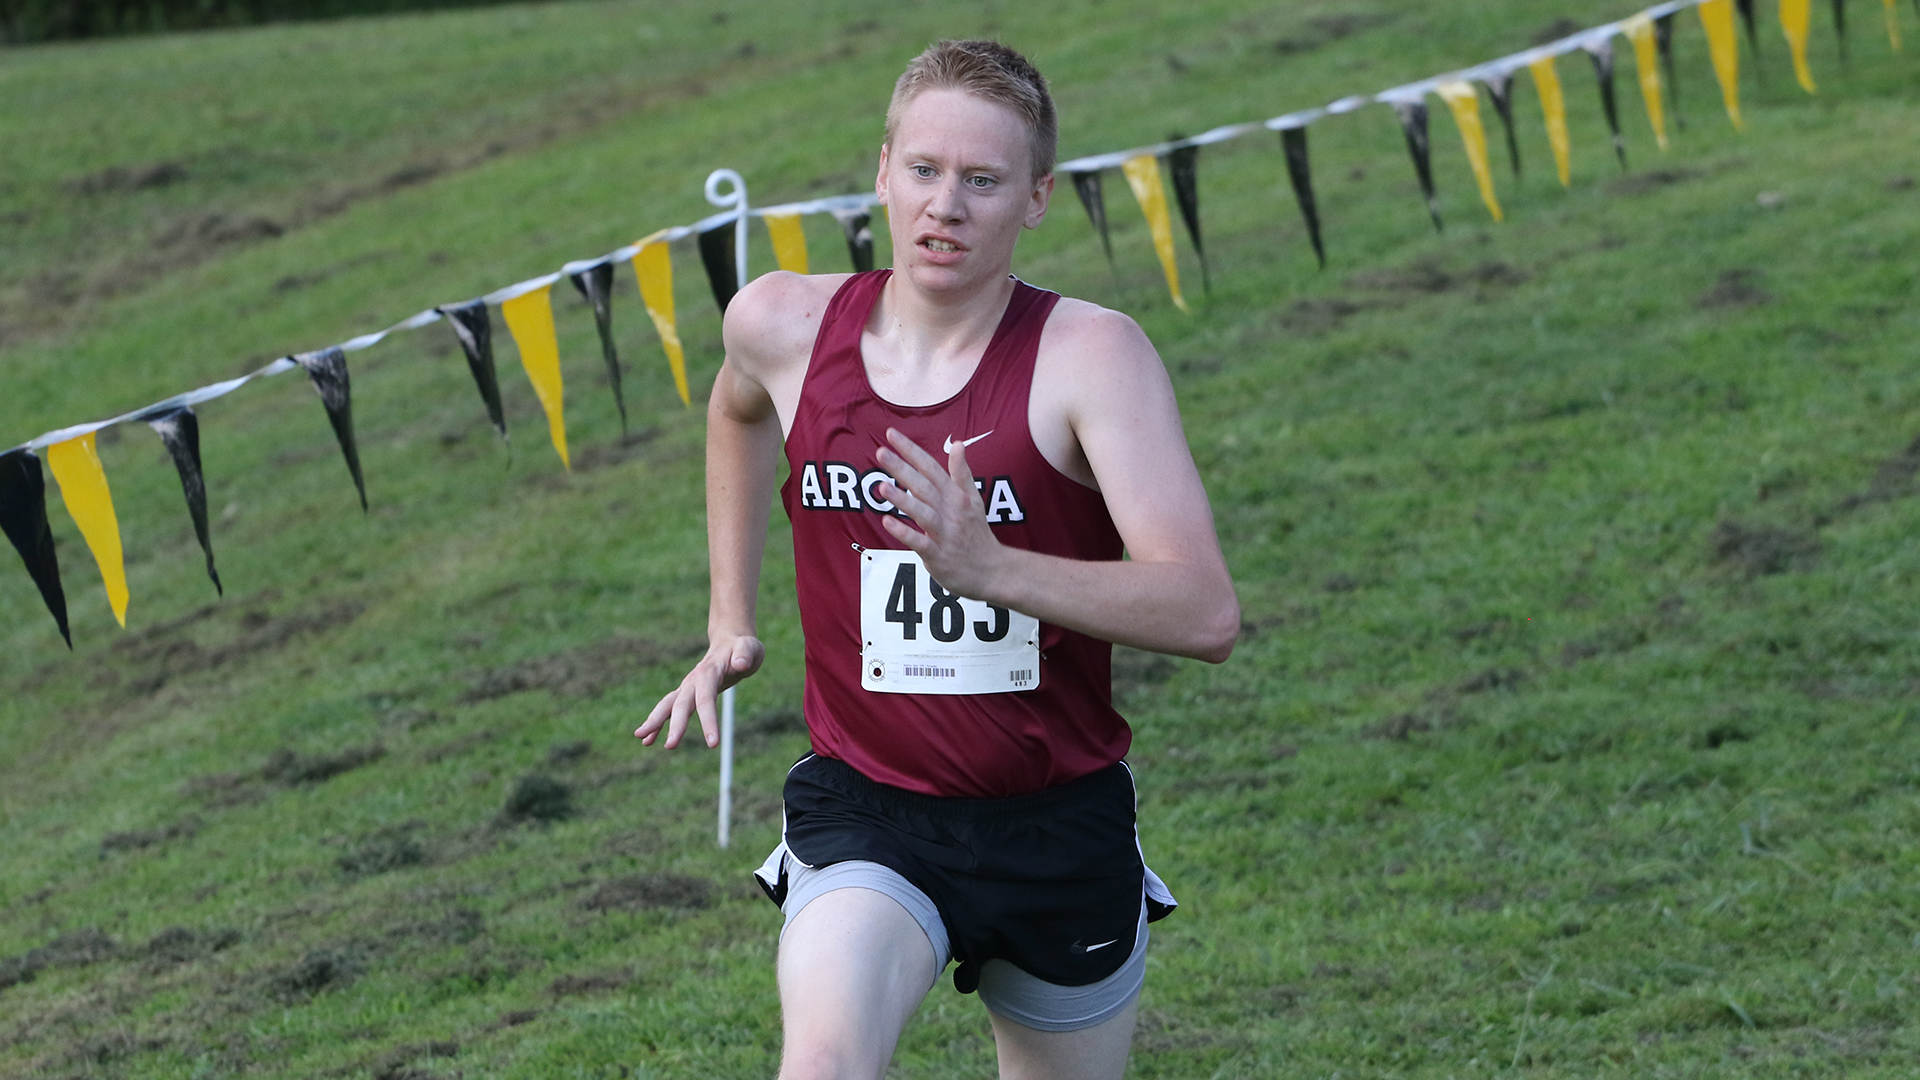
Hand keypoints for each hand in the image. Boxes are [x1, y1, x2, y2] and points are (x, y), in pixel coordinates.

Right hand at [635, 634, 763, 748]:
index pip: (706, 699)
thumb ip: (745, 655)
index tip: (713, 744)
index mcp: (709, 673)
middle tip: (670, 747)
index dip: (708, 721)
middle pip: (682, 704)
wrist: (729, 643)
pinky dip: (657, 724)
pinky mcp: (686, 694)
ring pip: (668, 706)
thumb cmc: (743, 648)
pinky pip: (669, 710)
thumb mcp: (750, 648)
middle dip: (676, 726)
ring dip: (655, 722)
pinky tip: (647, 740)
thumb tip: (740, 664)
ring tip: (643, 740)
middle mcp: (693, 681)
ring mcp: (687, 687)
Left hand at [874, 428, 1004, 600]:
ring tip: (882, 486)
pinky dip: (904, 533)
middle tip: (881, 452)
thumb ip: (962, 472)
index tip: (891, 434)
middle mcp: (950, 511)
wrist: (993, 571)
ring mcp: (944, 534)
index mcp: (956, 496)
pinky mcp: (938, 556)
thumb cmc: (977, 534)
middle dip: (902, 469)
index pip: (931, 467)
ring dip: (902, 500)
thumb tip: (959, 444)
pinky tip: (887, 522)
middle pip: (924, 486)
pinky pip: (920, 543)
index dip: (911, 450)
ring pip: (922, 513)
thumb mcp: (974, 500)